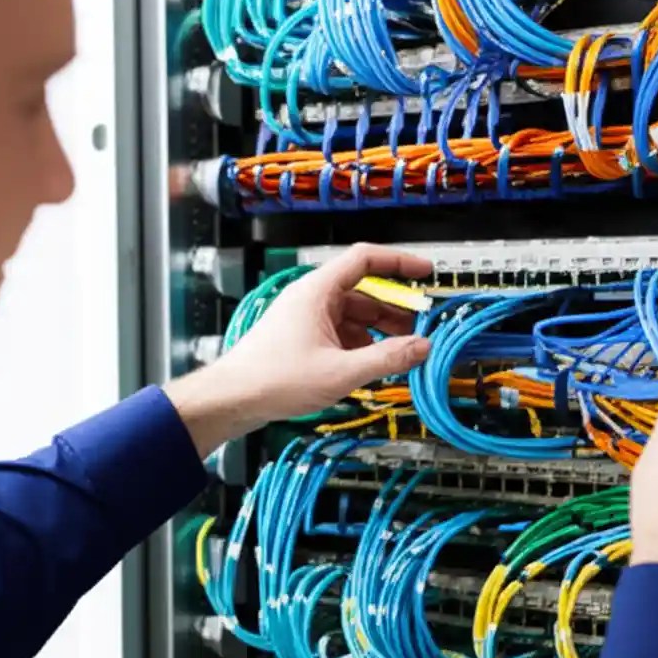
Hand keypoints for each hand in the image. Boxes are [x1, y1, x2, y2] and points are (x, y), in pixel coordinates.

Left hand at [165, 243, 432, 454]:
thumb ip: (386, 358)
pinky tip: (372, 366)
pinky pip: (340, 334)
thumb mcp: (340, 372)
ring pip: (354, 317)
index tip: (424, 271)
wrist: (232, 399)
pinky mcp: (302, 338)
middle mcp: (311, 299)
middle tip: (421, 329)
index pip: (365, 259)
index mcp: (318, 292)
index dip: (399, 262)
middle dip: (395, 311)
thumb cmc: (272, 379)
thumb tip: (421, 347)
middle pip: (364, 293)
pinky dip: (360, 346)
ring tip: (401, 353)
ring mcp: (306, 319)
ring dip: (379, 333)